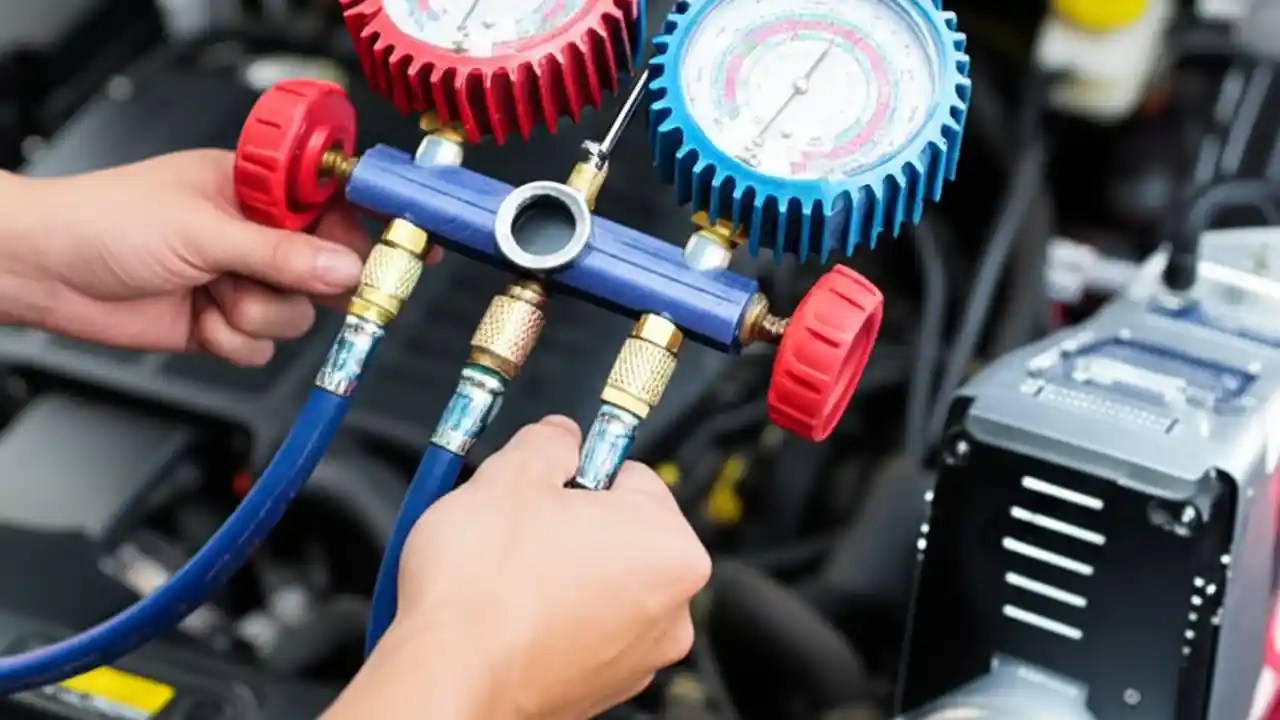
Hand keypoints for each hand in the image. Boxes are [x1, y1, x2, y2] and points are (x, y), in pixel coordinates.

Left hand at [0, 149, 435, 365]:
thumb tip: (344, 268)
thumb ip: (281, 254)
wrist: (45, 274)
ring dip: (255, 314)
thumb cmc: (105, 223)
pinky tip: (199, 319)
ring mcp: (241, 280)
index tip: (417, 241)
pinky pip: (262, 345)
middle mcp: (256, 235)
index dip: (378, 223)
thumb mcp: (204, 230)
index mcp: (257, 190)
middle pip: (329, 270)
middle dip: (308, 284)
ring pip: (296, 315)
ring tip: (212, 294)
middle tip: (304, 285)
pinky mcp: (224, 321)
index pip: (337, 204)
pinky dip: (233, 340)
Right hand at [327, 417, 711, 718]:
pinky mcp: (599, 689)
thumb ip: (547, 442)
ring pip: (599, 584)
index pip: (633, 475)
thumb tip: (558, 436)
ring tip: (506, 571)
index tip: (549, 478)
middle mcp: (671, 610)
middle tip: (520, 523)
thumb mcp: (510, 476)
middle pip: (619, 534)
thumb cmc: (483, 590)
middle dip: (572, 523)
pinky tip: (507, 611)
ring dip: (560, 571)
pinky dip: (550, 617)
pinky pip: (580, 630)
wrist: (446, 675)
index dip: (580, 470)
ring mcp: (637, 657)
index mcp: (670, 548)